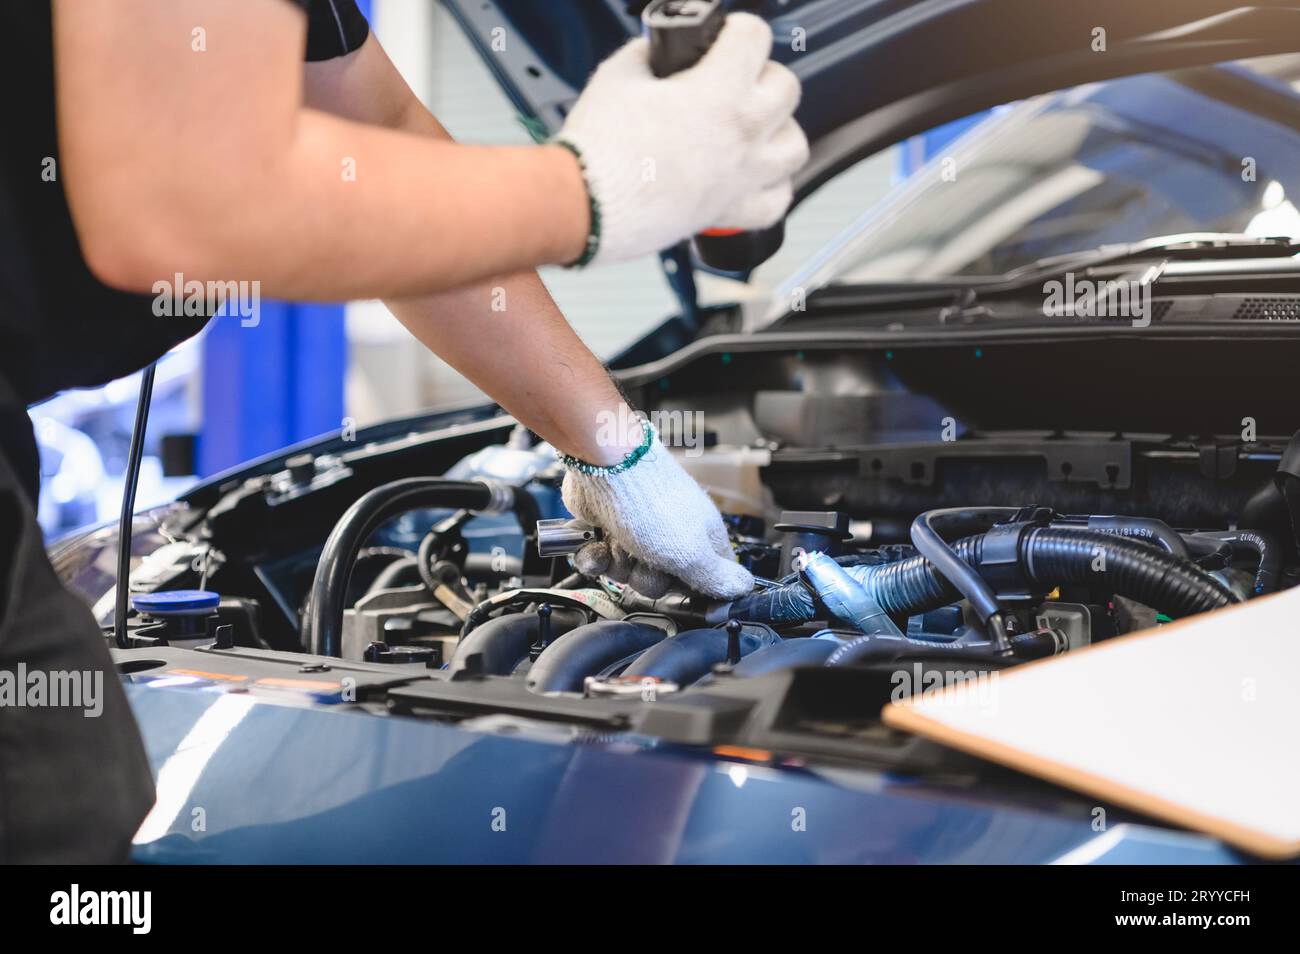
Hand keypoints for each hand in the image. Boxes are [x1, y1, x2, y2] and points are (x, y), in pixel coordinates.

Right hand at [555, 12, 807, 265]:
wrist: (587, 204)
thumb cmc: (600, 147)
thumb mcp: (617, 76)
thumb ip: (647, 56)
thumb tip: (656, 54)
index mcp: (720, 92)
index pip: (756, 37)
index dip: (737, 29)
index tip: (724, 37)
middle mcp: (742, 133)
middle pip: (787, 88)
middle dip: (762, 75)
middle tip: (735, 79)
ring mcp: (742, 176)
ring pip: (795, 145)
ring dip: (779, 130)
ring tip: (752, 128)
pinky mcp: (730, 212)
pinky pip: (777, 200)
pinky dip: (772, 186)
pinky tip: (751, 175)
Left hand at [561, 433, 753, 599]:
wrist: (607, 467)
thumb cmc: (653, 504)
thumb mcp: (692, 552)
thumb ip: (715, 577)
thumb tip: (744, 587)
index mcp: (702, 539)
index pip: (709, 578)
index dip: (693, 590)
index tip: (681, 586)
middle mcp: (671, 536)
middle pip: (660, 584)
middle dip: (644, 578)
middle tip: (644, 558)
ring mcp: (638, 532)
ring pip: (627, 574)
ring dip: (617, 563)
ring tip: (618, 541)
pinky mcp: (609, 528)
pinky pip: (601, 560)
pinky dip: (595, 556)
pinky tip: (597, 545)